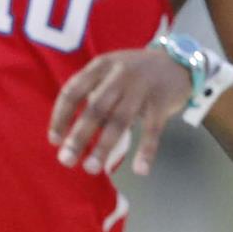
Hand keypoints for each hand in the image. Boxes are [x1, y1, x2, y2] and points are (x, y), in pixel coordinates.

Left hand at [48, 45, 192, 177]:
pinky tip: (140, 169)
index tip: (54, 140)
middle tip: (66, 161)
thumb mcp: (109, 73)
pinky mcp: (162, 101)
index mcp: (100, 66)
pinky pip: (153, 129)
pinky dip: (146, 150)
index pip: (73, 91)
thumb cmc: (133, 74)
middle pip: (95, 108)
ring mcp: (142, 87)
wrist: (178, 61)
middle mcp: (119, 74)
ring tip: (91, 168)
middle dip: (78, 136)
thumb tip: (72, 134)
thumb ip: (92, 96)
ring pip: (120, 120)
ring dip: (104, 147)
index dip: (61, 116)